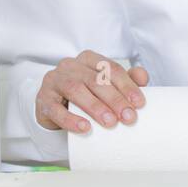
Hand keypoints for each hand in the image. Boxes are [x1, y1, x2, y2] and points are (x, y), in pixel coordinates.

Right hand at [34, 50, 148, 134]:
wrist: (54, 106)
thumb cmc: (85, 93)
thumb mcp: (105, 85)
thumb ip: (126, 79)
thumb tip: (144, 77)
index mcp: (89, 59)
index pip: (111, 68)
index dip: (127, 85)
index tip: (140, 103)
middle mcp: (70, 65)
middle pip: (96, 80)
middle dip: (115, 99)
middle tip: (128, 117)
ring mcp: (54, 80)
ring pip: (77, 90)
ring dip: (96, 107)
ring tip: (110, 123)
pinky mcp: (43, 99)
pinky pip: (56, 109)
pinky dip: (71, 119)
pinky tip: (84, 128)